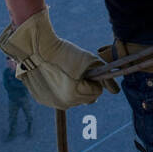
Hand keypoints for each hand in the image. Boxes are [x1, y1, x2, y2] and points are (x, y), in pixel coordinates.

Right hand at [0, 7, 120, 108]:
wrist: (36, 48)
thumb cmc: (64, 52)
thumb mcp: (89, 60)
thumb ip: (105, 76)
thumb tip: (116, 91)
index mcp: (77, 94)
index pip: (96, 92)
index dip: (94, 80)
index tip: (86, 70)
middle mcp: (65, 103)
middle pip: (85, 99)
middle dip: (85, 87)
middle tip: (76, 72)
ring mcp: (52, 103)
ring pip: (72, 101)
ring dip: (73, 90)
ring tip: (65, 74)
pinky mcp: (41, 100)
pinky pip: (57, 98)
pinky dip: (59, 90)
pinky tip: (54, 77)